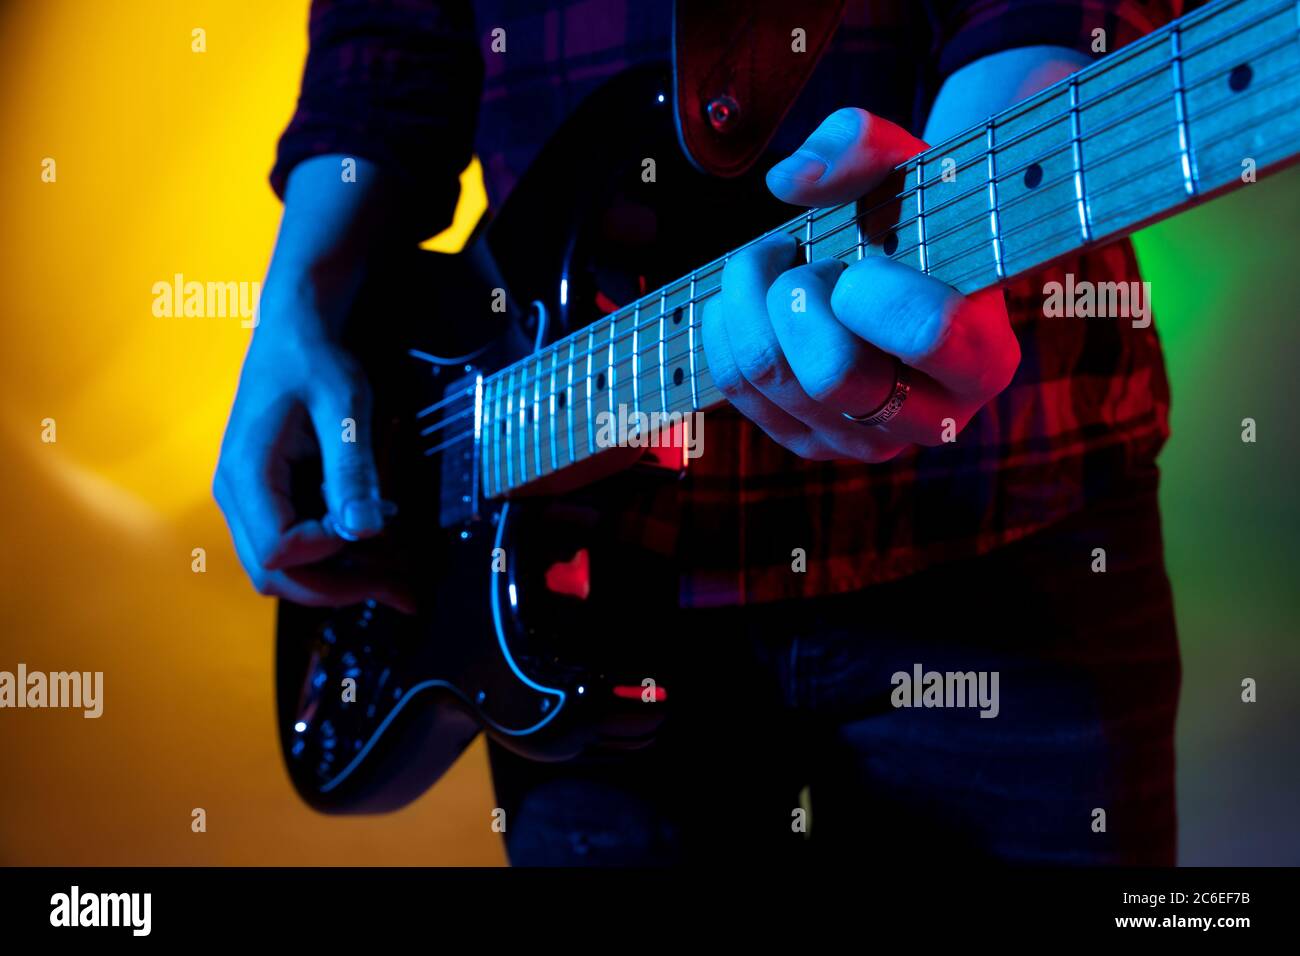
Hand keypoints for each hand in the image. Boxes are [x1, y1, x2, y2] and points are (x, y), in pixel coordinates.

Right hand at [213, 292, 412, 611]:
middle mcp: (237, 496)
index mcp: (247, 473)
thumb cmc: (314, 360)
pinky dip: (334, 560)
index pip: (279, 550)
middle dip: (340, 589)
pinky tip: (377, 551)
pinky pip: (294, 548)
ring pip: (284, 571)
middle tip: (403, 590)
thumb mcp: (345, 407)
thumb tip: (365, 529)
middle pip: (275, 576)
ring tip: (398, 578)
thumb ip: (353, 468)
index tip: (368, 523)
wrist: (295, 333)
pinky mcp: (268, 501)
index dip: (327, 551)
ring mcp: (249, 502)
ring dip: (339, 581)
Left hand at [701, 108, 1019, 461]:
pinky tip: (751, 297)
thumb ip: (862, 144)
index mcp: (983, 360)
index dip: (874, 284)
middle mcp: (932, 420)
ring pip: (772, 377)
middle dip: (799, 292)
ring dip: (752, 298)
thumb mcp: (908, 163)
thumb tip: (789, 180)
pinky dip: (727, 324)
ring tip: (780, 267)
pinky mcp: (807, 442)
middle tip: (810, 261)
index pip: (927, 332)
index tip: (865, 259)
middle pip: (833, 373)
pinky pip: (735, 387)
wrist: (899, 269)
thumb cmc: (913, 217)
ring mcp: (865, 442)